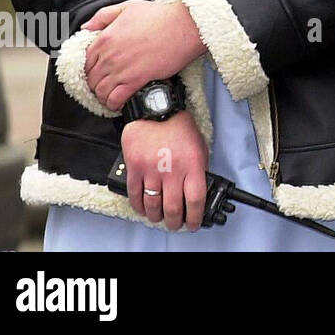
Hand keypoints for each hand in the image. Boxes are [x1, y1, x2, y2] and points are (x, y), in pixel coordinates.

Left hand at [84, 0, 204, 110]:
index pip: (85, 61)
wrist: (185, 26)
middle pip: (91, 79)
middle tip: (103, 86)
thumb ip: (103, 16)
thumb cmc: (161, 16)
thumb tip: (86, 27)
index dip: (89, 69)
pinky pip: (116, 98)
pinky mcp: (137, 80)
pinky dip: (114, 104)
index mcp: (105, 38)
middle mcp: (110, 55)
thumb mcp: (128, 7)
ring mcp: (122, 69)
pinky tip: (118, 104)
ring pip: (101, 91)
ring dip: (103, 97)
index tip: (96, 73)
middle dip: (95, 85)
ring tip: (109, 97)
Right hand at [122, 112, 207, 230]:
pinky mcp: (134, 168)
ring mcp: (152, 171)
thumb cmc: (179, 126)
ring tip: (160, 219)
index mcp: (193, 165)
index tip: (195, 223)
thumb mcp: (199, 146)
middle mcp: (173, 171)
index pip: (196, 200)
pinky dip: (138, 206)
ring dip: (156, 217)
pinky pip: (135, 195)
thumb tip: (198, 191)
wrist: (156, 110)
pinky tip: (143, 209)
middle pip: (174, 207)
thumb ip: (199, 169)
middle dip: (175, 222)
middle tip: (176, 225)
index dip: (196, 217)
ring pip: (153, 205)